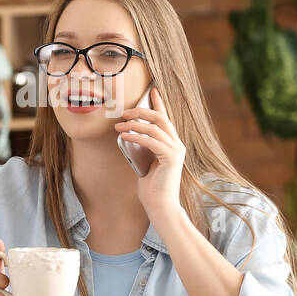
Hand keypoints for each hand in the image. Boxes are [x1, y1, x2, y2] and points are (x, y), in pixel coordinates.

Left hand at [114, 87, 185, 223]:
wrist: (160, 205)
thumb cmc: (151, 186)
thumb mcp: (145, 161)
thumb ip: (143, 146)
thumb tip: (128, 132)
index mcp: (172, 144)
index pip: (166, 118)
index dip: (159, 103)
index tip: (152, 90)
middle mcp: (177, 144)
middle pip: (161, 118)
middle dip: (142, 111)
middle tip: (125, 111)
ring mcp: (176, 151)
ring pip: (156, 128)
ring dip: (135, 124)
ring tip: (119, 126)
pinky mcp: (171, 158)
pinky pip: (152, 141)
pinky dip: (137, 136)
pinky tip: (125, 135)